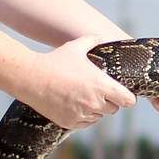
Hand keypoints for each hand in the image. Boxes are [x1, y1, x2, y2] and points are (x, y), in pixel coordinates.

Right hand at [22, 35, 137, 129]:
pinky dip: (83, 117)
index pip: (127, 100)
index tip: (124, 94)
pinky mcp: (69, 123)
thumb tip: (100, 36)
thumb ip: (92, 40)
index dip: (128, 97)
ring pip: (99, 117)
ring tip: (85, 97)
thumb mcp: (76, 47)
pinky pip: (85, 123)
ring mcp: (82, 114)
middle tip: (101, 93)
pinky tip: (75, 105)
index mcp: (101, 85)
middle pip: (114, 109)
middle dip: (110, 102)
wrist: (31, 78)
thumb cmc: (55, 61)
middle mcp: (94, 103)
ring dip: (96, 110)